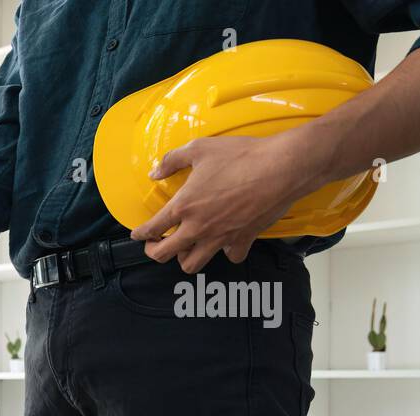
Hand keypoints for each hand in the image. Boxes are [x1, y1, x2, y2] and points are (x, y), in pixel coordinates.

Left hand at [130, 134, 323, 272]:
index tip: (137, 234)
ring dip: (185, 257)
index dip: (140, 234)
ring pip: (192, 264)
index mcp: (183, 206)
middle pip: (164, 255)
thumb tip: (154, 172)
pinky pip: (230, 257)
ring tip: (186, 246)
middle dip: (154, 251)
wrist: (282, 167)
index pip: (151, 229)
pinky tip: (225, 242)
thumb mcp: (200, 148)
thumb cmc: (241, 155)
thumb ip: (172, 160)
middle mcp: (198, 227)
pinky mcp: (243, 240)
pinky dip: (226, 253)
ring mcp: (220, 237)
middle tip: (156, 244)